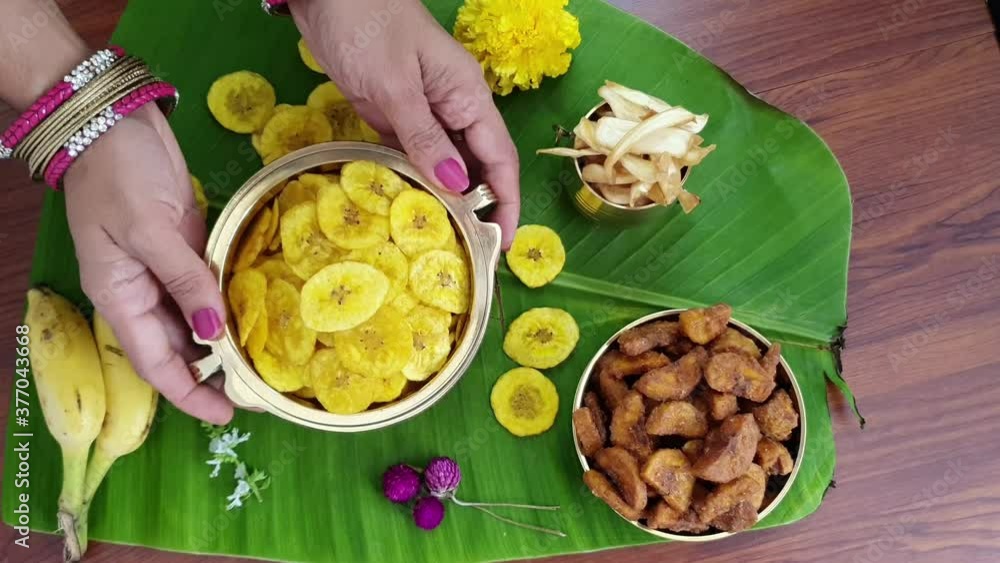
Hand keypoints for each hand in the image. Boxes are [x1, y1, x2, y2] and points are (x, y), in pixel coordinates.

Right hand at [64, 105, 232, 424]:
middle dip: (213, 375)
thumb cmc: (121, 173)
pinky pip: (207, 288)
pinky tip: (257, 316)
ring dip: (224, 342)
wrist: (116, 120)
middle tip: (260, 392)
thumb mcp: (151, 229)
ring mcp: (164, 270)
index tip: (225, 416)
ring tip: (264, 363)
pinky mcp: (185, 248)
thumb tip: (213, 331)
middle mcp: (141, 291)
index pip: (155, 362)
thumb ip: (185, 281)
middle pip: (178, 348)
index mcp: (120, 295)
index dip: (188, 393)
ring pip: (195, 321)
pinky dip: (228, 305)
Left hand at [292, 0, 520, 246]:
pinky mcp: (395, 114)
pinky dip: (415, 182)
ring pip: (446, 164)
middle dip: (480, 209)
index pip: (499, 158)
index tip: (503, 244)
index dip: (506, 202)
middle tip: (471, 255)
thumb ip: (424, 136)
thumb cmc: (366, 25)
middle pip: (478, 166)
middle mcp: (453, 107)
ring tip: (442, 243)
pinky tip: (410, 210)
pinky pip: (413, 156)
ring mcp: (424, 111)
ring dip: (447, 200)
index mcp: (467, 95)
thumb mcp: (395, 85)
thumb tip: (456, 186)